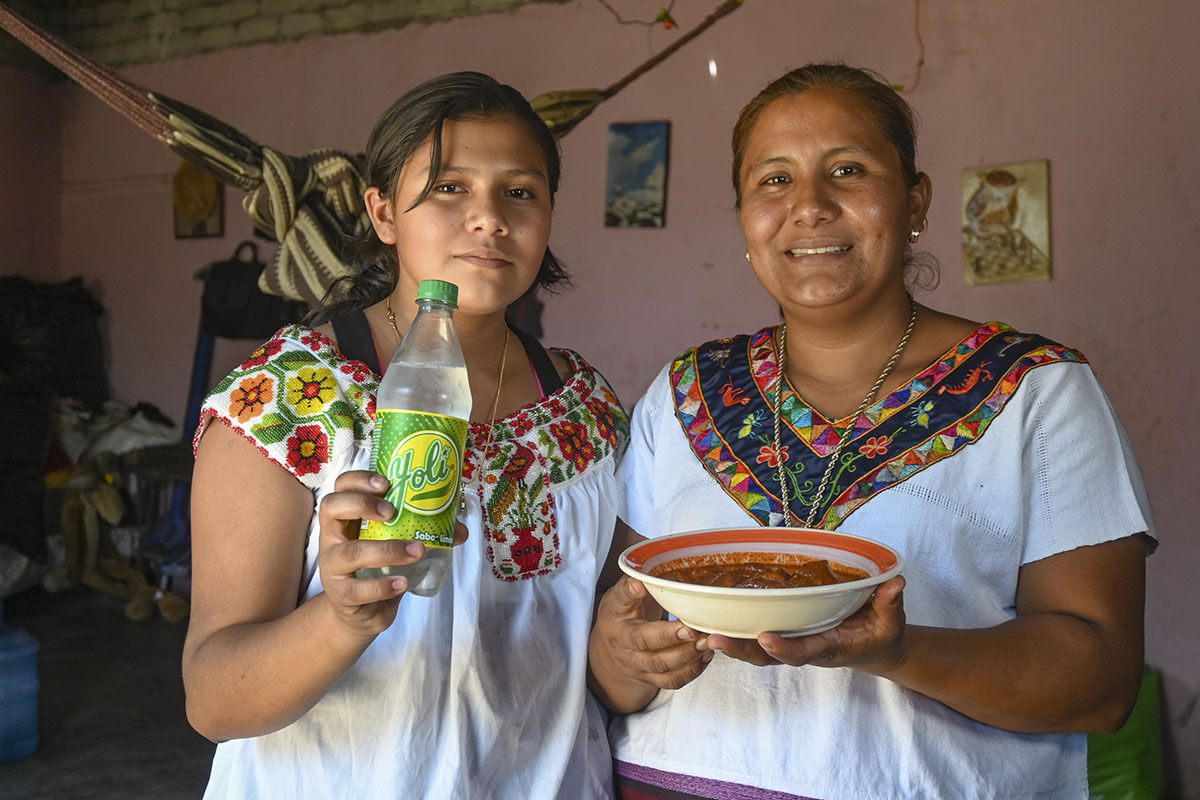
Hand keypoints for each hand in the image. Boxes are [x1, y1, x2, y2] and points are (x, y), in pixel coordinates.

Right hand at [316, 471, 467, 639]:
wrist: (363, 611)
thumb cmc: (379, 568)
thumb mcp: (397, 545)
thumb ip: (426, 533)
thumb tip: (461, 531)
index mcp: (347, 517)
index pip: (341, 487)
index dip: (358, 480)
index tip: (386, 483)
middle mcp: (333, 537)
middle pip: (331, 508)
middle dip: (361, 504)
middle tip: (391, 511)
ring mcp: (332, 567)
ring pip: (348, 552)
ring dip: (386, 550)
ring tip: (417, 550)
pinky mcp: (340, 595)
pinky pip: (356, 590)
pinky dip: (382, 586)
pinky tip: (402, 582)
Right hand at [591, 576, 712, 695]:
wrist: (610, 652)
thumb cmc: (623, 615)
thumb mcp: (622, 596)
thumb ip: (636, 583)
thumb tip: (654, 566)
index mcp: (614, 614)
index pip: (620, 601)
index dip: (630, 592)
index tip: (641, 585)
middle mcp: (623, 642)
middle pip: (644, 641)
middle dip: (670, 636)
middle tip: (692, 627)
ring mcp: (637, 664)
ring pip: (662, 665)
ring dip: (687, 654)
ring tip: (707, 641)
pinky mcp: (650, 679)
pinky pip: (672, 680)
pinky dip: (692, 671)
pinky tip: (706, 655)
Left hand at [709, 576, 908, 672]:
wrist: (877, 648)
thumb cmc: (881, 633)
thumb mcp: (891, 619)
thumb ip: (889, 602)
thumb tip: (895, 582)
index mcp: (828, 647)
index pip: (802, 652)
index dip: (784, 648)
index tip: (766, 638)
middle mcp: (805, 648)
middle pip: (767, 656)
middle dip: (741, 650)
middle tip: (713, 639)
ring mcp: (793, 643)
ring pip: (756, 649)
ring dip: (730, 641)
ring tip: (700, 631)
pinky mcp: (786, 634)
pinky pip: (757, 636)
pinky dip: (734, 631)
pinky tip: (709, 619)